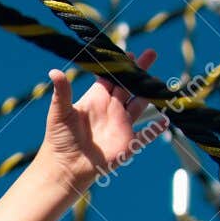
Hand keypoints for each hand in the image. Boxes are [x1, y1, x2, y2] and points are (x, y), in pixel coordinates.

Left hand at [40, 48, 168, 189]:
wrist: (66, 167)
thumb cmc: (59, 139)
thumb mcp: (60, 113)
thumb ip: (62, 92)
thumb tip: (54, 72)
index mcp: (96, 99)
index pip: (110, 78)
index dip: (118, 66)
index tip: (128, 54)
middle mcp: (111, 109)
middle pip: (128, 86)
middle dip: (139, 71)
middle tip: (151, 53)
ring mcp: (121, 125)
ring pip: (140, 104)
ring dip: (151, 93)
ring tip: (161, 81)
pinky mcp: (128, 143)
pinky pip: (146, 135)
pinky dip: (156, 129)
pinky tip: (166, 121)